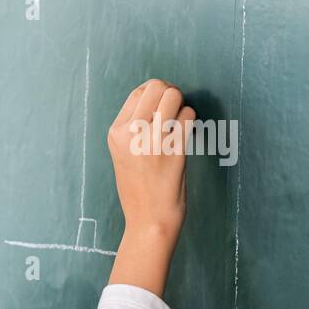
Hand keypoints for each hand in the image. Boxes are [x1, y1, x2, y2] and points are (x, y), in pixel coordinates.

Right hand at [107, 78, 192, 236]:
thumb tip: (158, 99)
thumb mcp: (124, 154)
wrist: (148, 221)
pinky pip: (188, 115)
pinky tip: (187, 136)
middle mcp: (131, 132)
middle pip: (157, 86)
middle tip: (176, 111)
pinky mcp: (173, 148)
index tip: (164, 107)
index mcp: (116, 132)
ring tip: (181, 125)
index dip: (156, 94)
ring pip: (174, 96)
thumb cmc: (140, 190)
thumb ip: (134, 127)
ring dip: (182, 106)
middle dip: (171, 94)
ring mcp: (152, 139)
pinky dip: (192, 121)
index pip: (138, 92)